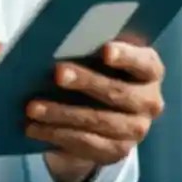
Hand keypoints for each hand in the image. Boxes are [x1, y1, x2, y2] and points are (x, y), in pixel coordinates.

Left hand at [26, 42, 165, 181]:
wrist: (94, 111)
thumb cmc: (90, 68)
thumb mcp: (91, 53)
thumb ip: (84, 41)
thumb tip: (52, 30)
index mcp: (148, 70)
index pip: (144, 61)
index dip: (126, 56)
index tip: (104, 49)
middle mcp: (149, 101)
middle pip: (118, 93)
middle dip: (86, 82)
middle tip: (57, 73)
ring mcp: (135, 129)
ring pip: (98, 121)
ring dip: (63, 113)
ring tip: (32, 106)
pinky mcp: (115, 151)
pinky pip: (85, 144)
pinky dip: (56, 134)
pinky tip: (33, 127)